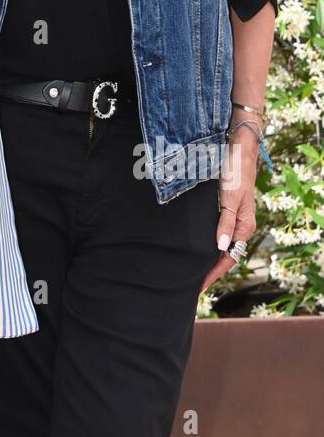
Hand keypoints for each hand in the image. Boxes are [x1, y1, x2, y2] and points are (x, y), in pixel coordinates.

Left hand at [199, 120, 258, 291]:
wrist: (239, 151)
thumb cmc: (235, 173)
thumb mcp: (230, 199)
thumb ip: (226, 223)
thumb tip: (221, 247)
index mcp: (244, 227)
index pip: (229, 258)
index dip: (214, 273)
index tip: (199, 286)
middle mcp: (240, 226)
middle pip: (225, 255)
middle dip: (210, 270)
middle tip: (192, 283)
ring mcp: (233, 218)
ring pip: (221, 245)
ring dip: (209, 258)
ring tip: (193, 269)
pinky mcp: (226, 209)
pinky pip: (218, 233)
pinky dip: (208, 243)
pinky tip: (197, 246)